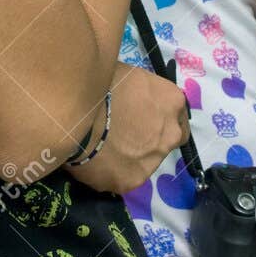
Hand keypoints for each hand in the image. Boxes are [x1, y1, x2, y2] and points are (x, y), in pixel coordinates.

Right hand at [64, 62, 190, 194]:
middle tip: (122, 135)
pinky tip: (92, 161)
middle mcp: (170, 134)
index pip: (177, 116)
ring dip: (129, 158)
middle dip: (147, 140)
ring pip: (143, 163)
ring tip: (102, 148)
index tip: (144, 119)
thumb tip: (131, 95)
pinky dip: (109, 172)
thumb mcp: (128, 74)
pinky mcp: (130, 182)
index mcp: (172, 101)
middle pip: (164, 142)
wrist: (77, 112)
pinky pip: (120, 177)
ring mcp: (152, 161)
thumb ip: (139, 90)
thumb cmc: (101, 83)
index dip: (160, 118)